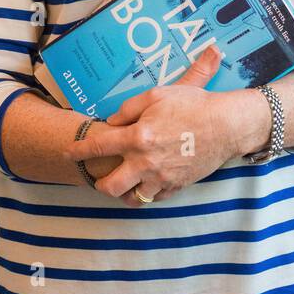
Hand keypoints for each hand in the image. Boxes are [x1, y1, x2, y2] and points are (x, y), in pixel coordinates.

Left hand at [63, 44, 231, 205]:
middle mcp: (146, 162)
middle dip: (100, 184)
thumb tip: (112, 123)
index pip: (98, 146)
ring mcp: (162, 177)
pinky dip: (147, 193)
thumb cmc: (193, 105)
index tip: (68, 152)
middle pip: (111, 186)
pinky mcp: (177, 185)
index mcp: (138, 137)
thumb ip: (129, 109)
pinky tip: (147, 183)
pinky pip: (155, 198)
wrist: (226, 125)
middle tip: (100, 178)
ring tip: (125, 183)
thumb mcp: (158, 95)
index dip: (79, 151)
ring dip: (125, 192)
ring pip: (133, 198)